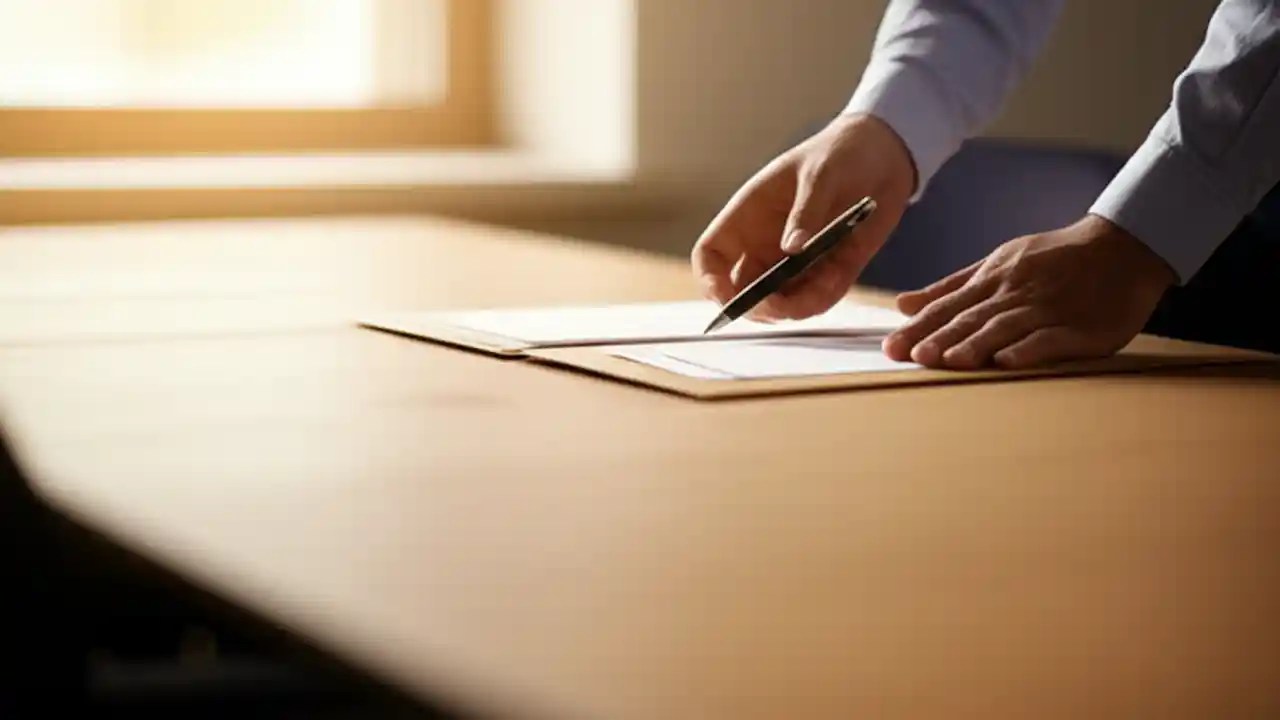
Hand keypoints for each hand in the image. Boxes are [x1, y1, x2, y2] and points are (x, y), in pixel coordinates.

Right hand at [691, 113, 914, 320]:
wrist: (883, 154)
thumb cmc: (840, 153)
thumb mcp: (821, 174)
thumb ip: (806, 210)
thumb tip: (791, 248)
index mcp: (748, 217)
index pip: (710, 256)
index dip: (711, 281)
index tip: (729, 299)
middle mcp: (764, 245)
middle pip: (742, 292)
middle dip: (759, 307)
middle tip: (783, 305)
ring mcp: (794, 262)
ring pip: (781, 303)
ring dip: (797, 307)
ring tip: (825, 283)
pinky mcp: (827, 270)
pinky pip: (816, 299)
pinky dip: (824, 298)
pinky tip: (838, 275)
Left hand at [883, 215, 1176, 368]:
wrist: (1121, 248)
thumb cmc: (1054, 260)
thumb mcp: (999, 264)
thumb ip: (950, 288)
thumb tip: (902, 304)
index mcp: (993, 279)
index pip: (948, 306)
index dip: (919, 326)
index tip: (891, 346)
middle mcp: (1014, 293)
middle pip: (971, 318)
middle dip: (939, 337)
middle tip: (911, 356)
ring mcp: (1047, 309)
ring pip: (1005, 327)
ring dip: (976, 344)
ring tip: (949, 360)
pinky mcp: (1080, 327)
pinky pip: (1051, 338)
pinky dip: (1029, 349)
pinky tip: (1007, 362)